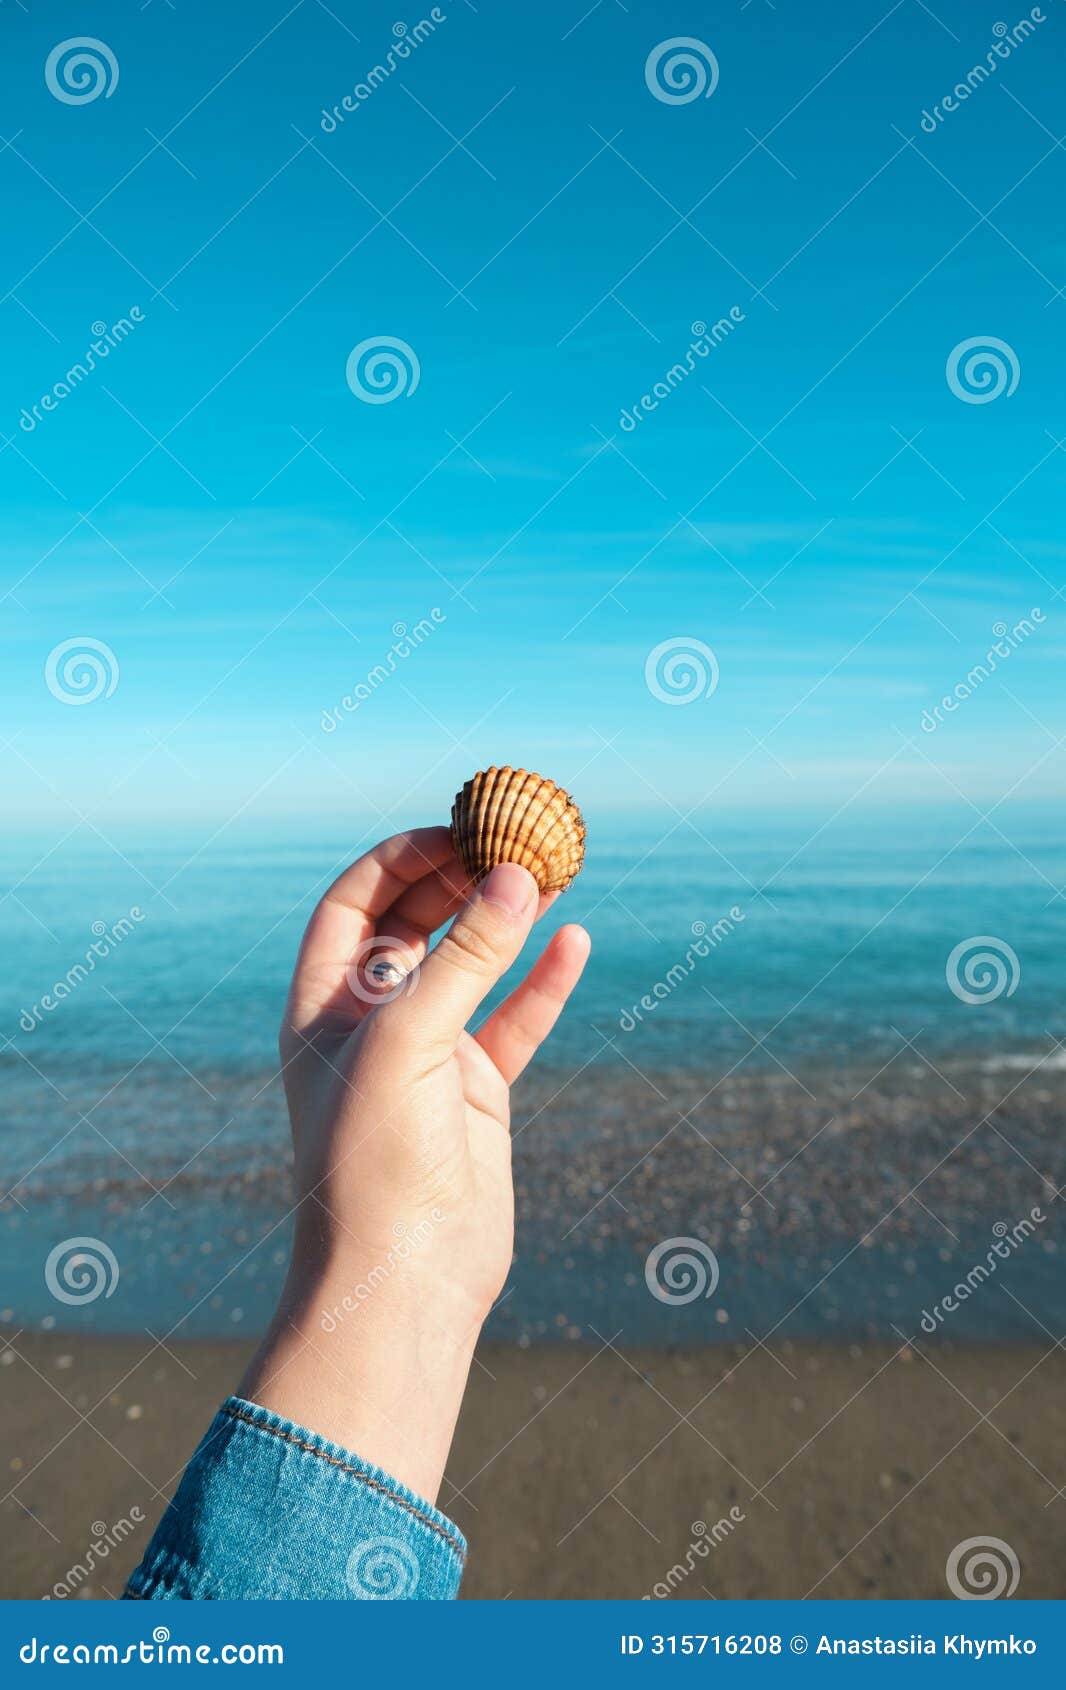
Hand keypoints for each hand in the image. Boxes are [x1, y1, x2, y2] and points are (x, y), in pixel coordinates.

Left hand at [240, 827, 589, 1500]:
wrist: (404, 1283)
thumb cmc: (373, 1166)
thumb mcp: (409, 1044)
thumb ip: (464, 960)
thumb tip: (514, 878)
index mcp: (325, 1008)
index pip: (354, 903)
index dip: (398, 860)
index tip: (455, 829)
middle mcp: (373, 1024)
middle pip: (417, 924)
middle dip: (462, 880)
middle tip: (516, 841)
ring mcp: (429, 1057)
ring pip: (474, 967)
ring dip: (507, 921)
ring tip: (554, 872)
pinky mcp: (479, 1095)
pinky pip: (516, 1022)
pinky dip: (545, 982)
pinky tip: (575, 942)